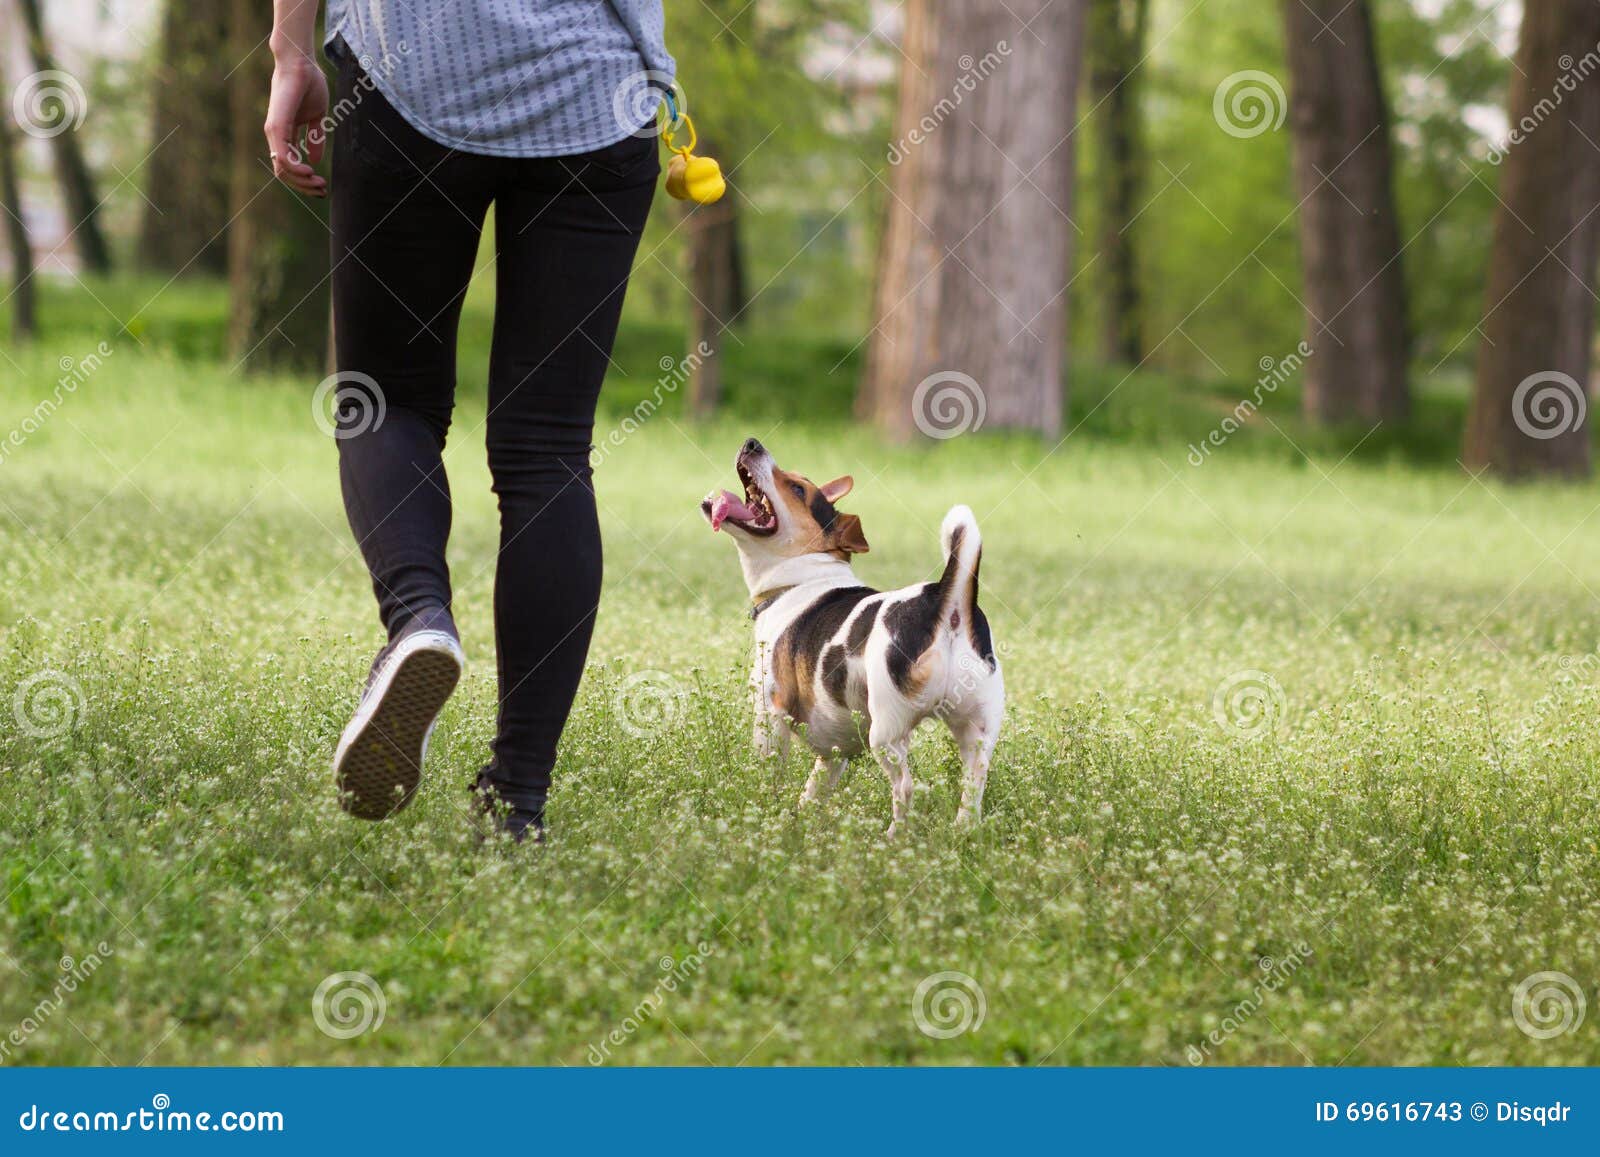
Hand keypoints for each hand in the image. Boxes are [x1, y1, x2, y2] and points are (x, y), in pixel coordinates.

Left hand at [264, 56, 329, 196]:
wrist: (301, 63)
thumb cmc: (309, 84)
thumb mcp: (317, 117)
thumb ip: (316, 138)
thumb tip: (316, 160)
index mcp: (285, 134)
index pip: (290, 166)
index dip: (305, 181)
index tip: (323, 186)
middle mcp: (276, 136)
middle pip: (285, 173)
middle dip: (305, 186)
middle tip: (323, 190)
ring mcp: (274, 132)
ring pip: (282, 169)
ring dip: (302, 182)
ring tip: (319, 183)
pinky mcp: (277, 127)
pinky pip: (283, 156)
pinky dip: (296, 168)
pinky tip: (310, 171)